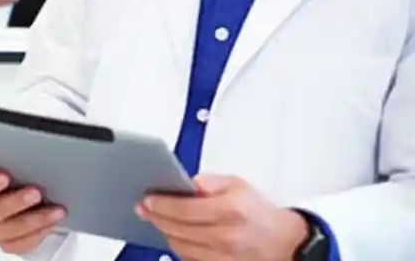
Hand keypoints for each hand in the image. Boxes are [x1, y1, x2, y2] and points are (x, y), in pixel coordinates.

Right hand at [0, 159, 65, 254]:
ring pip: (10, 231)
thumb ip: (1, 159)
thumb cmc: (15, 183)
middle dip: (14, 203)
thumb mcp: (9, 167)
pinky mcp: (9, 244)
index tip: (4, 176)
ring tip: (53, 209)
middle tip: (35, 192)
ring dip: (33, 220)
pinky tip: (52, 222)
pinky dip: (39, 233)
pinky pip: (23, 243)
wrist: (26, 205)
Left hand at [138, 174, 309, 260]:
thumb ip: (210, 181)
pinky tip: (175, 236)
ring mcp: (225, 257)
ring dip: (165, 232)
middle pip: (176, 229)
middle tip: (145, 208)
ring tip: (159, 220)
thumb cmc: (261, 214)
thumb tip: (185, 182)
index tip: (147, 199)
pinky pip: (190, 260)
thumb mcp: (239, 185)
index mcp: (230, 210)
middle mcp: (227, 236)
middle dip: (156, 217)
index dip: (159, 204)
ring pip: (179, 247)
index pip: (182, 209)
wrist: (288, 243)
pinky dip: (179, 247)